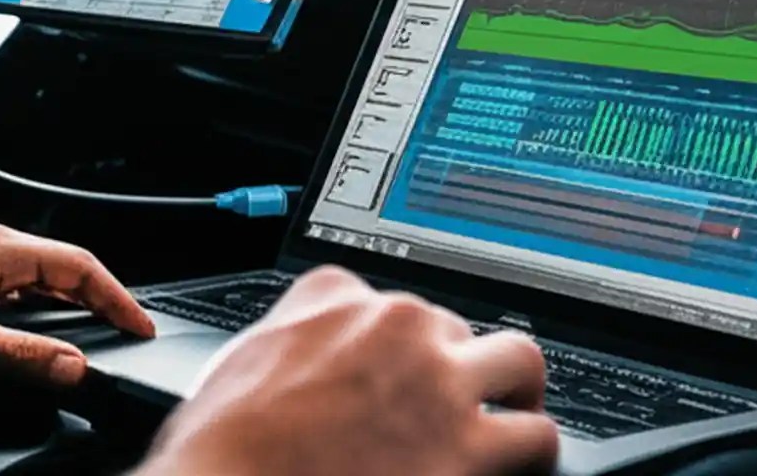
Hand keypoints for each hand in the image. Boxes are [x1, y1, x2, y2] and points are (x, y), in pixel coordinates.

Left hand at [0, 224, 155, 386]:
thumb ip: (23, 357)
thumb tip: (72, 366)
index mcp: (2, 248)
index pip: (81, 267)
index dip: (117, 298)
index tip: (139, 325)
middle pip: (68, 267)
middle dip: (104, 297)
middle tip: (129, 328)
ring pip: (45, 275)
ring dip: (76, 300)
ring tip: (101, 326)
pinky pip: (24, 285)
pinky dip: (49, 304)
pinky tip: (48, 326)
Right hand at [139, 266, 557, 475]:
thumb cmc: (220, 450)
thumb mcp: (235, 366)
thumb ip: (286, 345)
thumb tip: (296, 363)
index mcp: (333, 297)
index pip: (383, 297)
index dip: (393, 341)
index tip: (392, 367)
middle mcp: (394, 324)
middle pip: (453, 327)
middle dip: (450, 366)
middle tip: (440, 406)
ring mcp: (437, 380)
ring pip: (517, 361)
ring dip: (514, 391)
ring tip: (509, 416)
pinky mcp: (468, 445)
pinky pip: (536, 435)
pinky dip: (533, 452)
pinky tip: (519, 467)